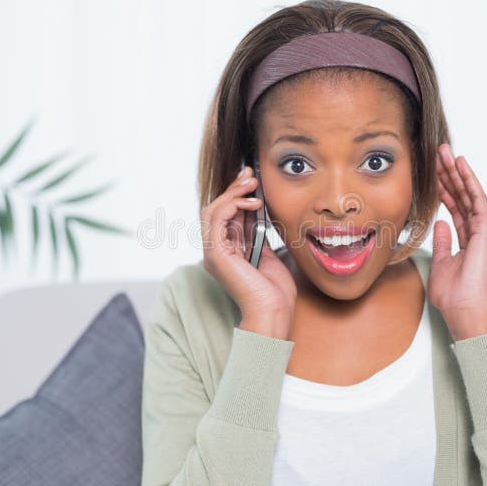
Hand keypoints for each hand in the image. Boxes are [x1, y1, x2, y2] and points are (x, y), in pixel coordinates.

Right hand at [200, 165, 296, 338]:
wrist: (274, 310)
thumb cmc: (274, 290)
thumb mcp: (266, 252)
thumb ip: (256, 234)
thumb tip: (257, 211)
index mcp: (225, 251)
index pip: (225, 215)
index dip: (236, 194)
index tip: (251, 179)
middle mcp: (215, 251)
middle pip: (216, 209)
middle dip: (233, 188)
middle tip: (251, 175)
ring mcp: (213, 253)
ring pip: (213, 211)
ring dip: (233, 193)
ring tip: (252, 185)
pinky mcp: (215, 254)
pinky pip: (216, 220)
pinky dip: (231, 205)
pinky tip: (251, 202)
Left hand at [429, 143, 486, 341]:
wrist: (464, 310)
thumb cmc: (453, 295)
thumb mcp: (441, 263)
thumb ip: (442, 242)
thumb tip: (440, 224)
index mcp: (468, 239)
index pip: (456, 207)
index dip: (445, 188)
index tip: (434, 171)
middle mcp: (478, 231)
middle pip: (462, 196)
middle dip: (450, 174)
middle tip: (439, 152)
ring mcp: (484, 230)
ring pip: (469, 193)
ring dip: (457, 172)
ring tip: (447, 152)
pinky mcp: (486, 230)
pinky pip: (477, 200)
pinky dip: (469, 181)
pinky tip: (461, 165)